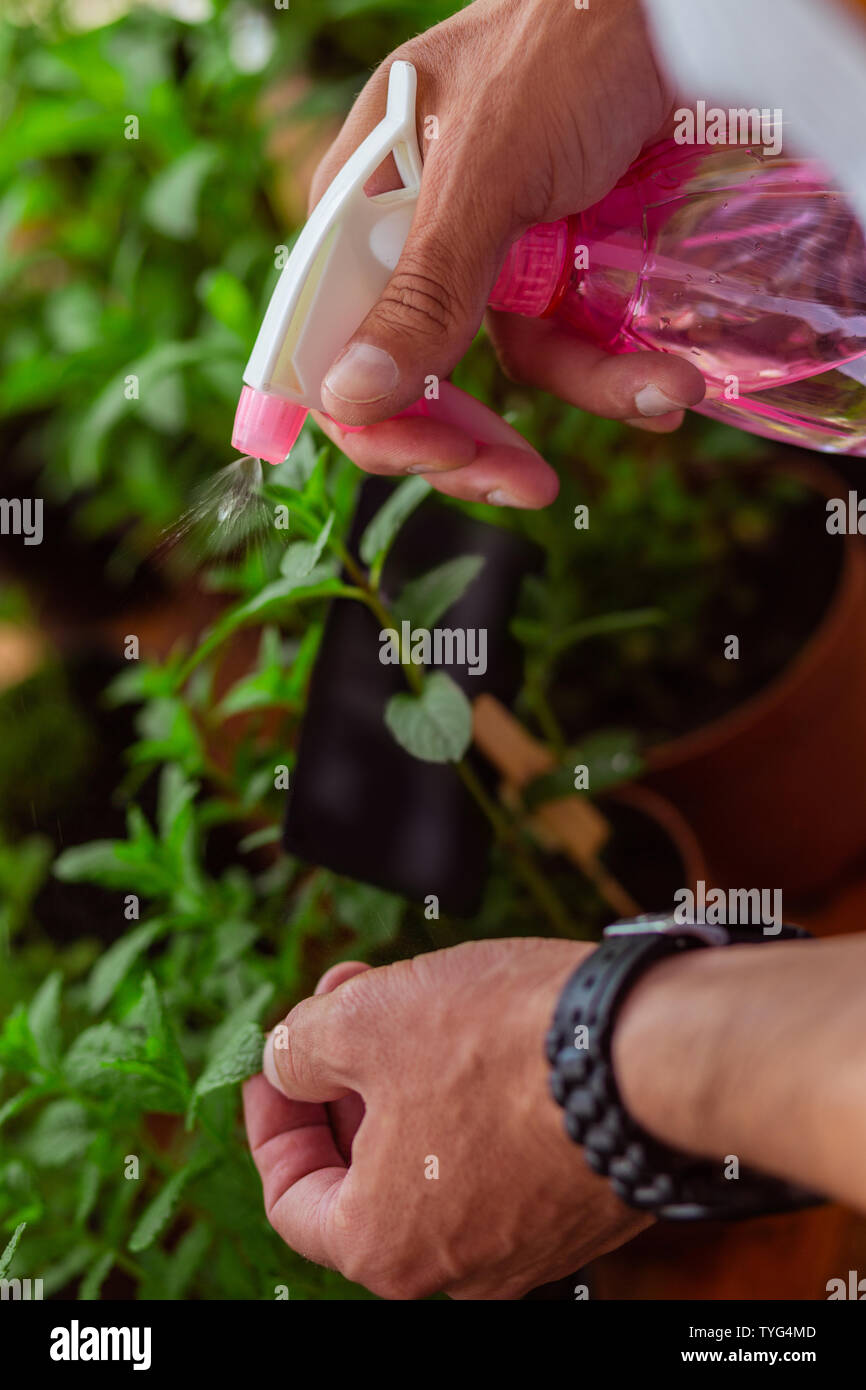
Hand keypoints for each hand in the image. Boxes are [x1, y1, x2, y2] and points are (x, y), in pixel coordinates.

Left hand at [243, 938, 650, 1299]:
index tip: (278, 1060)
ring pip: (433, 1155)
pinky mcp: (580, 1204)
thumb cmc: (502, 1042)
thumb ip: (298, 1049)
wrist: (651, 1051)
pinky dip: (471, 1097)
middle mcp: (455, 1268)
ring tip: (410, 994)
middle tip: (346, 998)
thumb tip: (286, 1062)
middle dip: (345, 1076)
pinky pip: (500, 1156)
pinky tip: (477, 1027)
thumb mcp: (365, 1020)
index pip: (293, 1198)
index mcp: (384, 1245)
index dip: (273, 1117)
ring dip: (406, 1075)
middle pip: (365, 1171)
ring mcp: (528, 1241)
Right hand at [307, 0, 705, 507]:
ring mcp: (486, 259)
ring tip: (664, 393)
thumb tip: (346, 398)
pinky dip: (616, 370)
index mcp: (360, 208)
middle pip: (408, 380)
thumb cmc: (568, 44)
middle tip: (523, 484)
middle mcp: (413, 242)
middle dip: (468, 440)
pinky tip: (667, 377)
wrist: (684, 8)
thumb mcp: (489, 167)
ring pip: (499, 376)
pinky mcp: (553, 270)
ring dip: (584, 394)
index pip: (328, 345)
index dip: (370, 417)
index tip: (437, 456)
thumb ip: (424, 286)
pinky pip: (565, 348)